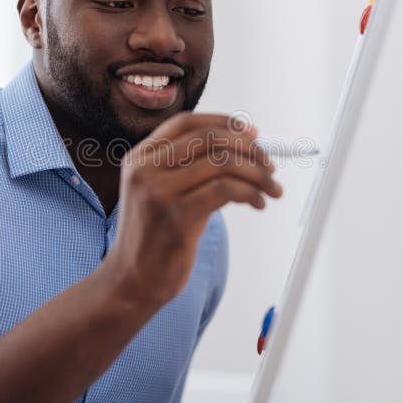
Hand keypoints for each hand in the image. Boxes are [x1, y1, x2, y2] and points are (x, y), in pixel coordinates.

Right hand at [106, 112, 282, 308]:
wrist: (131, 279)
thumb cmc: (154, 236)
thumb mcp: (159, 191)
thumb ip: (188, 168)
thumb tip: (241, 150)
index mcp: (140, 157)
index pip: (187, 122)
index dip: (224, 123)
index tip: (252, 132)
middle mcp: (146, 170)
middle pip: (209, 139)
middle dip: (249, 148)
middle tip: (269, 164)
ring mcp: (159, 193)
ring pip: (223, 162)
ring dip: (258, 174)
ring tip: (271, 188)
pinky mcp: (177, 218)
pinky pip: (226, 190)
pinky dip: (251, 193)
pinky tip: (258, 203)